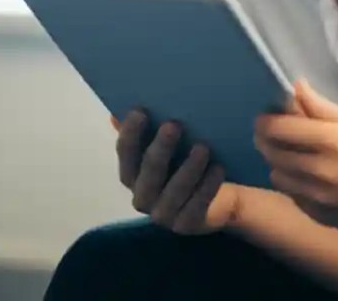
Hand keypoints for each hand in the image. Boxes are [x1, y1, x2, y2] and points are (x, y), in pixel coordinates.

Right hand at [115, 110, 242, 234]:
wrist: (220, 197)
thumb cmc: (187, 164)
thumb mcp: (171, 145)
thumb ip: (147, 131)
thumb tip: (116, 115)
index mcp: (133, 174)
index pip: (125, 154)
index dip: (130, 133)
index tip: (140, 111)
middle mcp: (142, 197)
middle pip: (148, 172)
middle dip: (161, 148)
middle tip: (174, 124)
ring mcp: (163, 215)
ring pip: (174, 191)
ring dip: (188, 168)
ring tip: (203, 147)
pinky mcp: (185, 225)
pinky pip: (196, 206)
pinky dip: (207, 187)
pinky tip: (218, 168)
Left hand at [253, 79, 337, 235]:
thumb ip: (323, 108)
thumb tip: (295, 86)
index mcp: (333, 142)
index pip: (278, 127)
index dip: (266, 118)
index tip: (269, 113)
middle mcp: (320, 172)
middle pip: (270, 150)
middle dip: (267, 137)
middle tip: (277, 130)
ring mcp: (317, 198)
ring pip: (275, 173)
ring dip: (278, 160)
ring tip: (296, 153)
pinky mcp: (318, 216)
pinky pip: (291, 194)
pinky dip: (293, 182)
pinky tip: (311, 176)